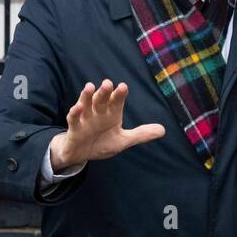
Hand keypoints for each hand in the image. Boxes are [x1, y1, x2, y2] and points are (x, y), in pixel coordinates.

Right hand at [49, 79, 165, 172]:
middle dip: (104, 92)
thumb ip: (141, 134)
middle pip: (102, 99)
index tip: (123, 87)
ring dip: (87, 96)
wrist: (82, 153)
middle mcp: (99, 112)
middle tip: (107, 83)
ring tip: (89, 87)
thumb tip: (163, 130)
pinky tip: (78, 107)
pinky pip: (73, 118)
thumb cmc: (102, 142)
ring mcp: (85, 118)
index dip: (119, 95)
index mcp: (112, 113)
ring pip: (86, 104)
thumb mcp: (123, 140)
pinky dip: (75, 112)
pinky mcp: (74, 126)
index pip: (117, 101)